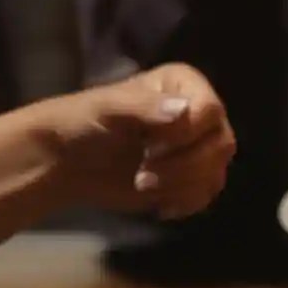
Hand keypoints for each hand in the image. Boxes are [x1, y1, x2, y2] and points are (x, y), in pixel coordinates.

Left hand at [49, 64, 236, 219]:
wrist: (66, 161)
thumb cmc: (82, 122)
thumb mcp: (107, 108)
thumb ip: (143, 106)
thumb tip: (183, 111)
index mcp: (185, 85)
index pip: (210, 111)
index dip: (185, 134)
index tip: (148, 145)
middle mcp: (200, 112)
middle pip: (221, 144)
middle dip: (182, 166)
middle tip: (142, 176)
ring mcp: (199, 146)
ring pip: (216, 172)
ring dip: (180, 186)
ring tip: (143, 185)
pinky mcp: (193, 176)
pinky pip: (207, 193)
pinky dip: (184, 202)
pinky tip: (158, 202)